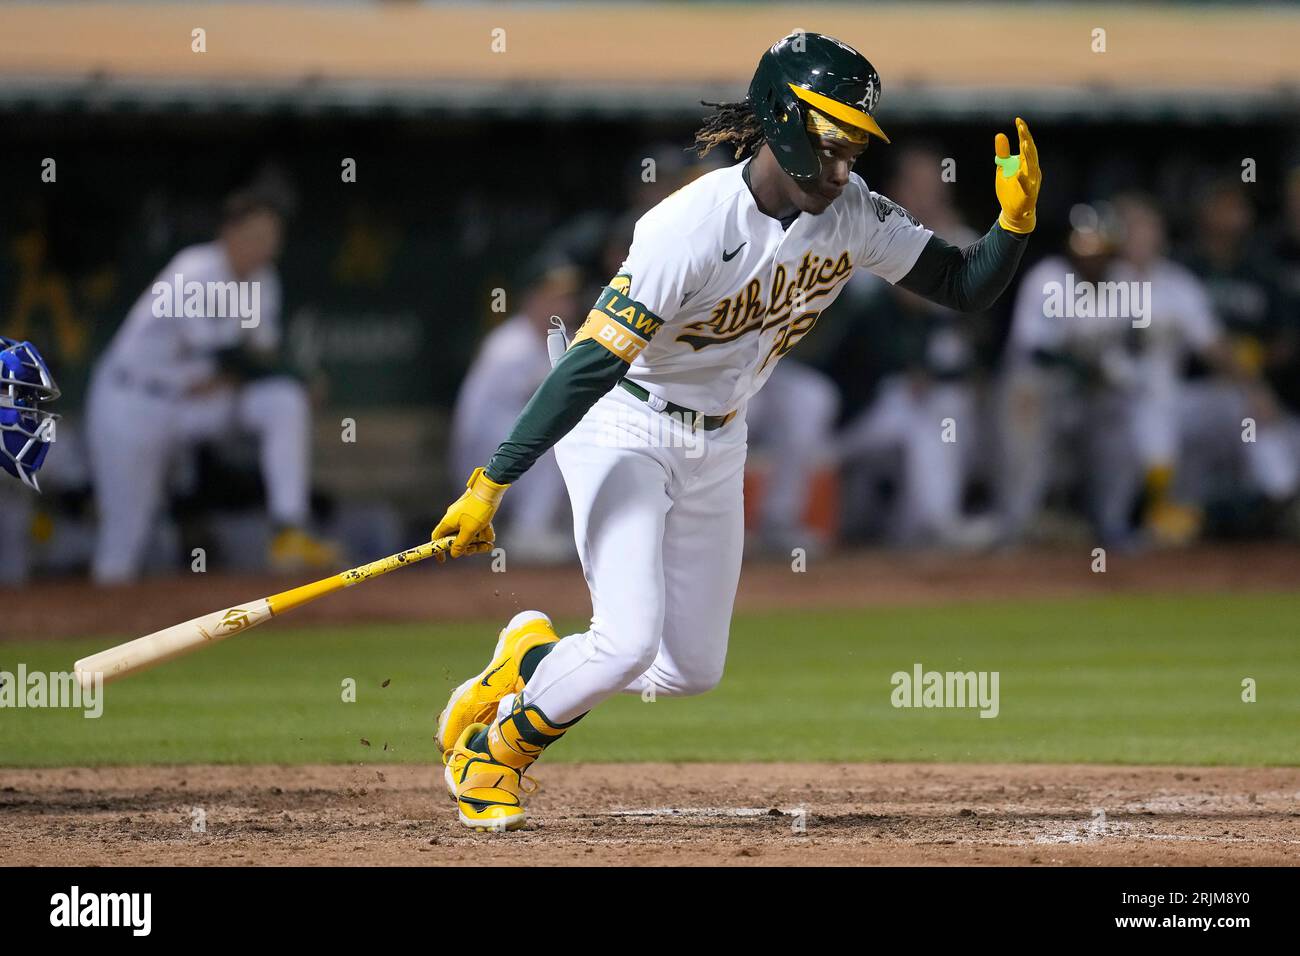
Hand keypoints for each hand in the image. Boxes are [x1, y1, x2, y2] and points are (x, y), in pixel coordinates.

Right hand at [431, 466, 508, 558]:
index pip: (437, 538)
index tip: (443, 560)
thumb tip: (454, 554)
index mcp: (448, 523)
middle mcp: (453, 519)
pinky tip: (490, 532)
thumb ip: (461, 544)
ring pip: (469, 534)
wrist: (489, 490)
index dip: (438, 549)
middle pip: (457, 539)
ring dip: (479, 539)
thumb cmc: (478, 510)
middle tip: (480, 548)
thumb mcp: (469, 530)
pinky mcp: (473, 512)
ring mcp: (463, 515)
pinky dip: (483, 531)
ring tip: (489, 543)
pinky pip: (476, 526)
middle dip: (469, 546)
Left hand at [994, 117, 1041, 233]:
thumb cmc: (1010, 190)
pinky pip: (1026, 186)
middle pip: (1031, 152)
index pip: (1026, 144)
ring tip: (1024, 142)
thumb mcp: (1002, 169)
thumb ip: (1002, 153)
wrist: (1013, 213)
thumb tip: (1000, 135)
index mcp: (1026, 163)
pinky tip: (1019, 173)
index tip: (1018, 120)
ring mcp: (1032, 182)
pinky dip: (1023, 179)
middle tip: (1021, 126)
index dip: (1023, 132)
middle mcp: (1032, 170)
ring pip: (1032, 166)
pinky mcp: (1028, 194)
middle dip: (1026, 138)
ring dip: (1029, 154)